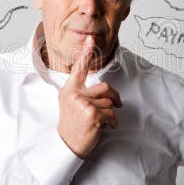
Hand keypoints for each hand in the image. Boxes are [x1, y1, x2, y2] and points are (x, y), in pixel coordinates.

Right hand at [57, 36, 121, 157]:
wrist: (66, 145)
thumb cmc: (72, 125)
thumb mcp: (71, 105)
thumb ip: (82, 93)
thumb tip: (104, 90)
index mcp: (69, 90)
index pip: (79, 69)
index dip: (86, 53)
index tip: (91, 39)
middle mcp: (74, 94)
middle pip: (105, 87)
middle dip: (114, 97)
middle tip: (117, 105)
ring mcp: (83, 104)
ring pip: (109, 102)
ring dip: (110, 114)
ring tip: (100, 122)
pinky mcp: (92, 114)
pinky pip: (111, 114)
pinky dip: (112, 123)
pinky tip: (103, 128)